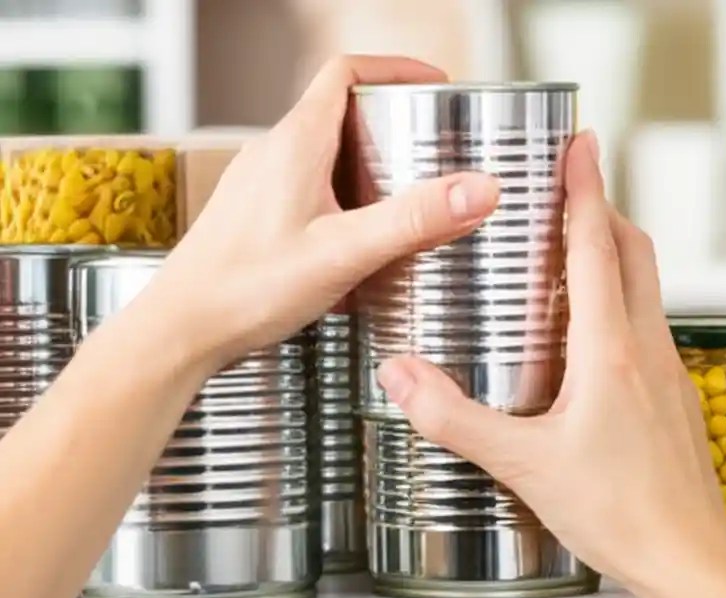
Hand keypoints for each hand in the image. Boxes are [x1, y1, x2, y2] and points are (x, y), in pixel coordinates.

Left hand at [136, 55, 500, 368]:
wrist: (180, 333)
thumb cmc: (245, 291)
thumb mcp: (345, 253)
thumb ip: (415, 220)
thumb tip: (478, 188)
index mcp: (295, 144)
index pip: (345, 72)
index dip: (394, 68)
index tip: (432, 84)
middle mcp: (272, 154)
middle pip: (341, 113)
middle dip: (392, 128)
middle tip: (432, 155)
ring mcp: (259, 184)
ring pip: (324, 155)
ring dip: (368, 169)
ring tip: (405, 204)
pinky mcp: (254, 216)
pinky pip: (308, 189)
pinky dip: (343, 201)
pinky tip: (358, 245)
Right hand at [376, 132, 725, 587]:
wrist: (690, 559)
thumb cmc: (621, 513)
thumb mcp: (524, 465)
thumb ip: (457, 418)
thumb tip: (401, 375)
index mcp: (613, 350)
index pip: (597, 245)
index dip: (586, 188)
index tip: (579, 144)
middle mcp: (649, 349)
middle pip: (634, 252)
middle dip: (603, 210)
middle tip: (570, 188)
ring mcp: (670, 373)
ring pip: (648, 289)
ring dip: (616, 256)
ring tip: (573, 252)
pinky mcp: (676, 399)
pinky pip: (651, 329)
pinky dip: (624, 305)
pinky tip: (594, 338)